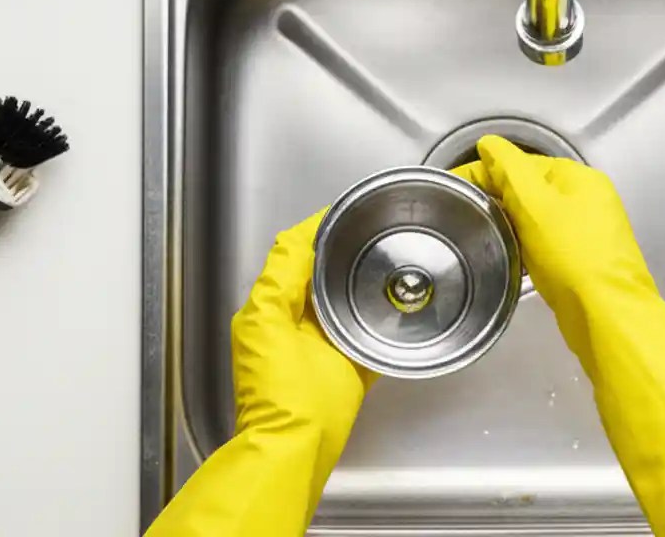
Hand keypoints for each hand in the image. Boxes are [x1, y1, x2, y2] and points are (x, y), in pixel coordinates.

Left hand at [230, 209, 376, 437]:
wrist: (298, 450)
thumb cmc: (284, 396)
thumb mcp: (270, 321)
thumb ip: (282, 277)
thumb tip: (301, 238)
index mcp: (269, 310)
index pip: (293, 254)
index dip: (318, 230)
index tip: (347, 213)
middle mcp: (291, 326)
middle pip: (320, 275)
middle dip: (345, 253)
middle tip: (374, 236)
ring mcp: (318, 348)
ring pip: (343, 302)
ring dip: (362, 284)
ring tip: (387, 264)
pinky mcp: (343, 370)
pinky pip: (363, 336)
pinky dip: (376, 321)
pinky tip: (394, 310)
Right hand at [453, 135, 658, 316]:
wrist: (607, 314)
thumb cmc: (572, 257)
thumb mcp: (534, 204)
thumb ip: (508, 169)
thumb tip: (489, 145)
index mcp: (577, 178)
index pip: (520, 163)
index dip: (483, 173)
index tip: (453, 191)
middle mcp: (588, 198)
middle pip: (529, 189)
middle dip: (496, 199)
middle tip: (464, 218)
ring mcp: (589, 230)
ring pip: (536, 217)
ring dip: (510, 225)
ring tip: (483, 239)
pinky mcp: (584, 259)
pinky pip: (546, 243)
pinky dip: (526, 247)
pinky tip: (511, 259)